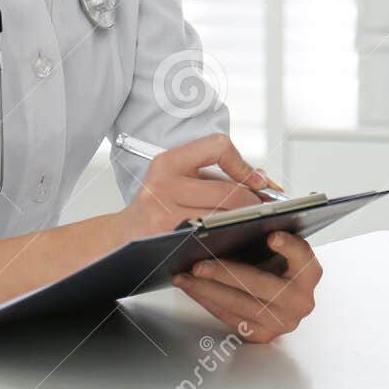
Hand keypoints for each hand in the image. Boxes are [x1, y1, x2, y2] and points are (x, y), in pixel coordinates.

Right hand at [117, 134, 279, 239]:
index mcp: (168, 162)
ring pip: (223, 218)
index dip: (244, 164)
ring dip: (245, 222)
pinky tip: (235, 239)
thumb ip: (216, 174)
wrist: (121, 237)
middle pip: (228, 192)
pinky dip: (229, 239)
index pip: (218, 146)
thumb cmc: (157, 205)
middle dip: (254, 202)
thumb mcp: (177, 178)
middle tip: (266, 208)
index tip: (258, 180)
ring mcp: (164, 216)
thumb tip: (262, 178)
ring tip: (255, 223)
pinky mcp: (168, 242)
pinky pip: (211, 239)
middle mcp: (163, 185)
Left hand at [174, 231, 322, 342]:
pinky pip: (230, 318)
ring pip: (239, 304)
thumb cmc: (276, 268)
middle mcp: (299, 300)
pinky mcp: (263, 334)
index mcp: (308, 274)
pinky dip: (209, 301)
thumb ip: (265, 238)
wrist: (282, 302)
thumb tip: (232, 225)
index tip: (272, 236)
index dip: (288, 247)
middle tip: (199, 264)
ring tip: (186, 276)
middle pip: (260, 284)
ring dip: (207, 289)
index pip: (303, 256)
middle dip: (225, 273)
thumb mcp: (278, 251)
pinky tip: (194, 289)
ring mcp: (282, 321)